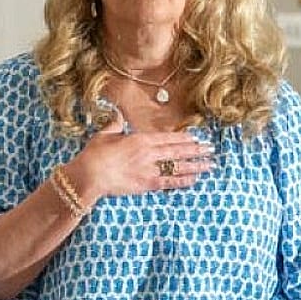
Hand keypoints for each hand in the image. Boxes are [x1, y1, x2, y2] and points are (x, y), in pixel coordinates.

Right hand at [66, 109, 214, 200]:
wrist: (90, 175)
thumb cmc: (94, 155)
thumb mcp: (104, 135)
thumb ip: (115, 124)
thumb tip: (117, 115)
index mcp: (140, 139)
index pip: (168, 137)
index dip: (183, 138)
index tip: (195, 138)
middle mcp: (149, 153)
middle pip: (177, 150)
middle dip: (196, 150)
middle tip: (210, 149)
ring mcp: (150, 169)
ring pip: (178, 166)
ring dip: (195, 165)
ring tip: (210, 164)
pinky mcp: (147, 184)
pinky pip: (170, 181)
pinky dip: (183, 181)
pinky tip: (195, 179)